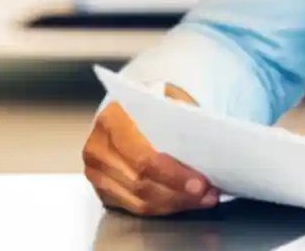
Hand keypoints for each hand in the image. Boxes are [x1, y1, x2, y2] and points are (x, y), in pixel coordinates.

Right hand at [83, 89, 219, 215]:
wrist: (127, 106)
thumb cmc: (152, 101)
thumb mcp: (167, 96)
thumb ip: (180, 119)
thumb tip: (205, 146)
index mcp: (112, 120)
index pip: (143, 157)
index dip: (173, 175)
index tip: (200, 184)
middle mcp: (98, 148)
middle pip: (141, 183)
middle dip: (180, 193)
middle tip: (208, 194)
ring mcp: (96, 172)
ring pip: (140, 200)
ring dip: (175, 203)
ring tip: (202, 199)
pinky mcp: (102, 189)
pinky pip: (135, 207)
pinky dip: (163, 207)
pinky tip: (184, 201)